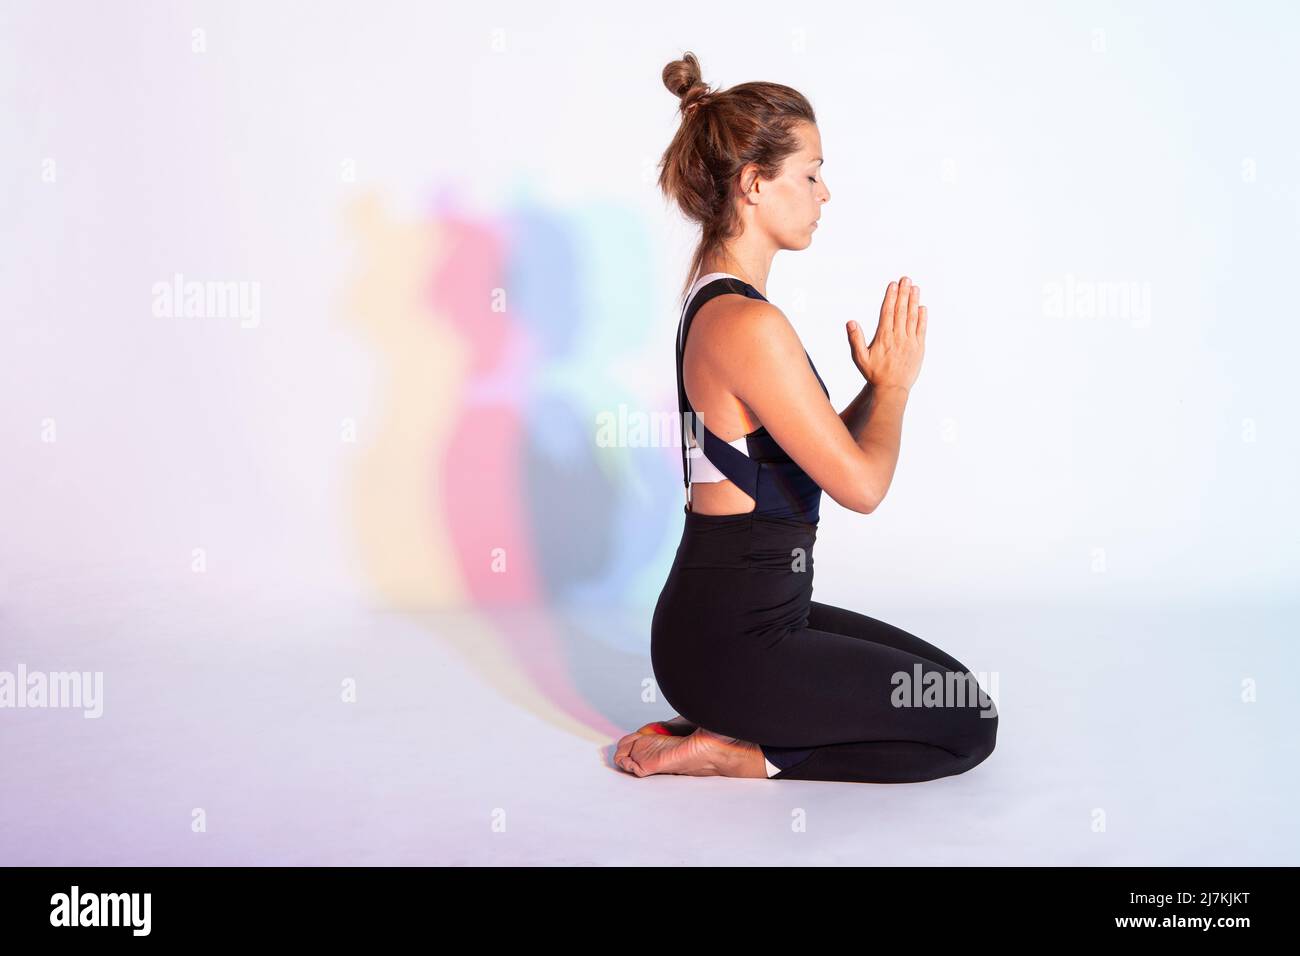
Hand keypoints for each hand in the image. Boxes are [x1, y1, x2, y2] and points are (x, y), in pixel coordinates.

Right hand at [846, 276, 926, 391]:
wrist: (892, 389)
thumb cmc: (874, 373)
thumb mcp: (860, 357)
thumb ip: (855, 339)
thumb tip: (851, 322)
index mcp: (884, 337)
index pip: (888, 312)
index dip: (891, 297)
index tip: (893, 285)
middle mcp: (898, 337)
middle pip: (901, 310)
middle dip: (903, 293)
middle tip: (906, 279)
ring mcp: (910, 341)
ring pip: (912, 317)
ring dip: (913, 301)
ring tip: (915, 288)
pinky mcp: (919, 348)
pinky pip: (921, 329)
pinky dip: (922, 317)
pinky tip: (922, 307)